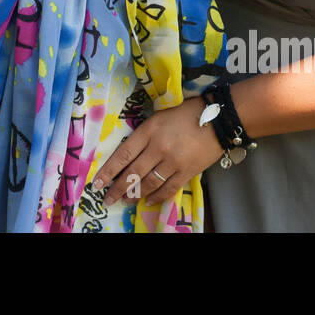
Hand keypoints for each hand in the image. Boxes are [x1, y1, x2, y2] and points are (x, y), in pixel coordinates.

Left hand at [93, 98, 224, 205]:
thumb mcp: (158, 118)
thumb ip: (143, 135)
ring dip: (135, 194)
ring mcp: (173, 162)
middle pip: (133, 173)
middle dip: (117, 188)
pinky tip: (147, 201)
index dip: (108, 170)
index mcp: (148, 131)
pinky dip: (156, 197)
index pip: (123, 154)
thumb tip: (127, 155)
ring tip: (125, 200)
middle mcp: (158, 147)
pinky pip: (168, 189)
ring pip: (149, 183)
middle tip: (107, 198)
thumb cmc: (185, 113)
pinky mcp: (187, 172)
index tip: (96, 182)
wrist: (217, 119)